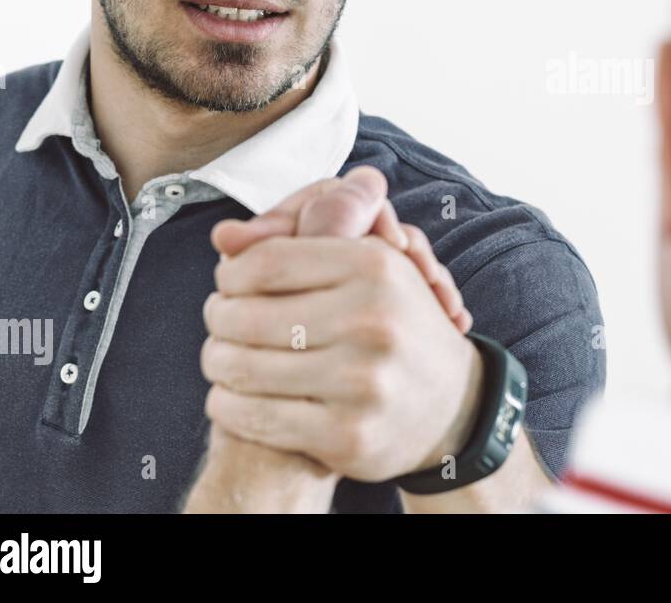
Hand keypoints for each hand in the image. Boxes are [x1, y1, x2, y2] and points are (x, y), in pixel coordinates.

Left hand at [200, 166, 484, 482]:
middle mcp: (373, 321)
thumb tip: (224, 236)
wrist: (452, 406)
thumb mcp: (376, 265)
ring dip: (219, 364)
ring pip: (243, 369)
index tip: (228, 285)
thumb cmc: (397, 324)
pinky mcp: (348, 435)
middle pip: (247, 316)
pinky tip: (234, 398)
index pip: (266, 262)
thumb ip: (311, 237)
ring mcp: (363, 382)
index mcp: (377, 267)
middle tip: (218, 324)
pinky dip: (230, 407)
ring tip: (222, 359)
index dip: (231, 274)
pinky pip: (255, 417)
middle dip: (218, 321)